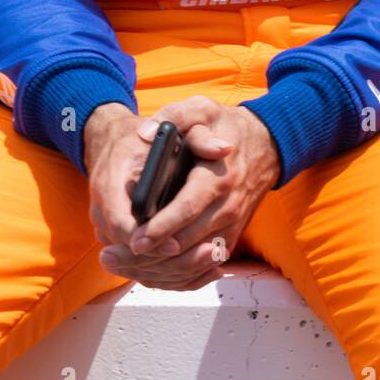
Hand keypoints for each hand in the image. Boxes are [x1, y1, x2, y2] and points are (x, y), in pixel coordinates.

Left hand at [90, 95, 280, 291]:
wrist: (266, 146)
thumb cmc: (226, 126)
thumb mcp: (202, 109)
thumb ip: (173, 116)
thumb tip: (145, 134)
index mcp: (217, 177)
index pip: (187, 209)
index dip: (160, 228)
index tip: (135, 240)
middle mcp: (227, 207)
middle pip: (187, 242)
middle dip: (151, 254)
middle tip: (114, 256)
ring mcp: (231, 225)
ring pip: (193, 260)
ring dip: (159, 267)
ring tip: (122, 263)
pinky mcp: (230, 236)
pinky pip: (203, 264)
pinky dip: (175, 271)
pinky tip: (147, 267)